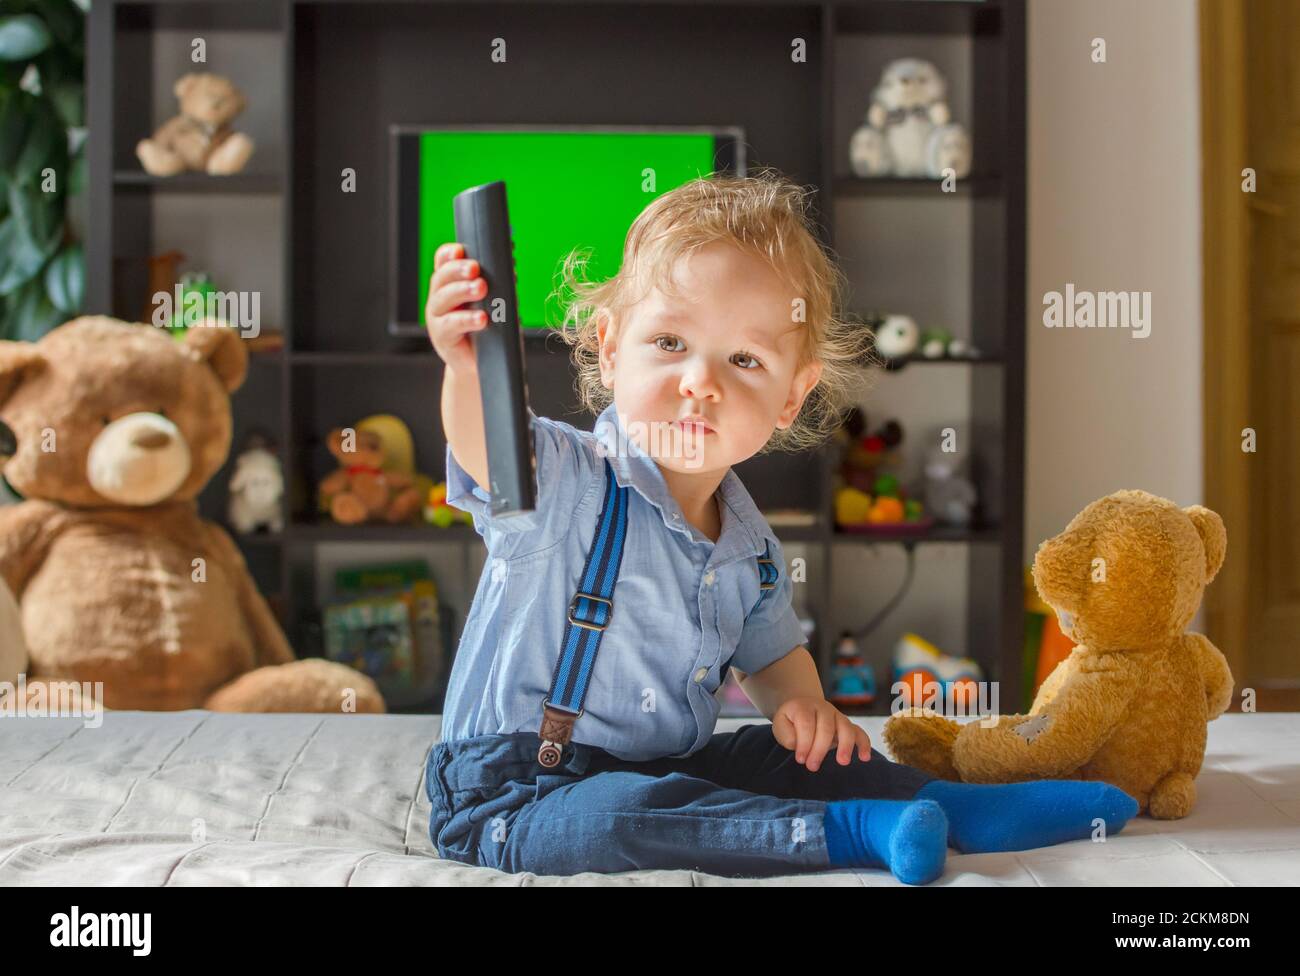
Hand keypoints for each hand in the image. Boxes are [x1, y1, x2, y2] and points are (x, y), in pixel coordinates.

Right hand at [425, 242, 488, 373]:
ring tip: (481, 287)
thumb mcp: (491, 304)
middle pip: (442, 278)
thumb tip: (512, 269)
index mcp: (450, 284)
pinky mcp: (442, 337)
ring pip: (444, 299)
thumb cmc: (488, 329)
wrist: (480, 364)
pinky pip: (451, 325)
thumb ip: (496, 287)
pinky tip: (482, 318)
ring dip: (463, 291)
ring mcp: (437, 317)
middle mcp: (439, 297)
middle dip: (458, 270)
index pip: (443, 262)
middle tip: (475, 268)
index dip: (449, 254)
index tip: (460, 249)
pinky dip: (467, 320)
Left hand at [772, 697, 871, 770]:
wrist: (803, 708)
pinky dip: (864, 744)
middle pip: (826, 727)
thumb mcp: (781, 725)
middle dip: (820, 749)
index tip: (800, 759)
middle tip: (812, 766)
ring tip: (842, 762)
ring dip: (845, 745)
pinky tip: (864, 758)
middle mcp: (823, 708)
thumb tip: (799, 745)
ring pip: (846, 728)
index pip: (807, 723)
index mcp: (804, 707)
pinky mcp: (847, 725)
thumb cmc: (791, 722)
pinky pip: (859, 732)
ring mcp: (837, 715)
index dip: (804, 742)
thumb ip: (787, 735)